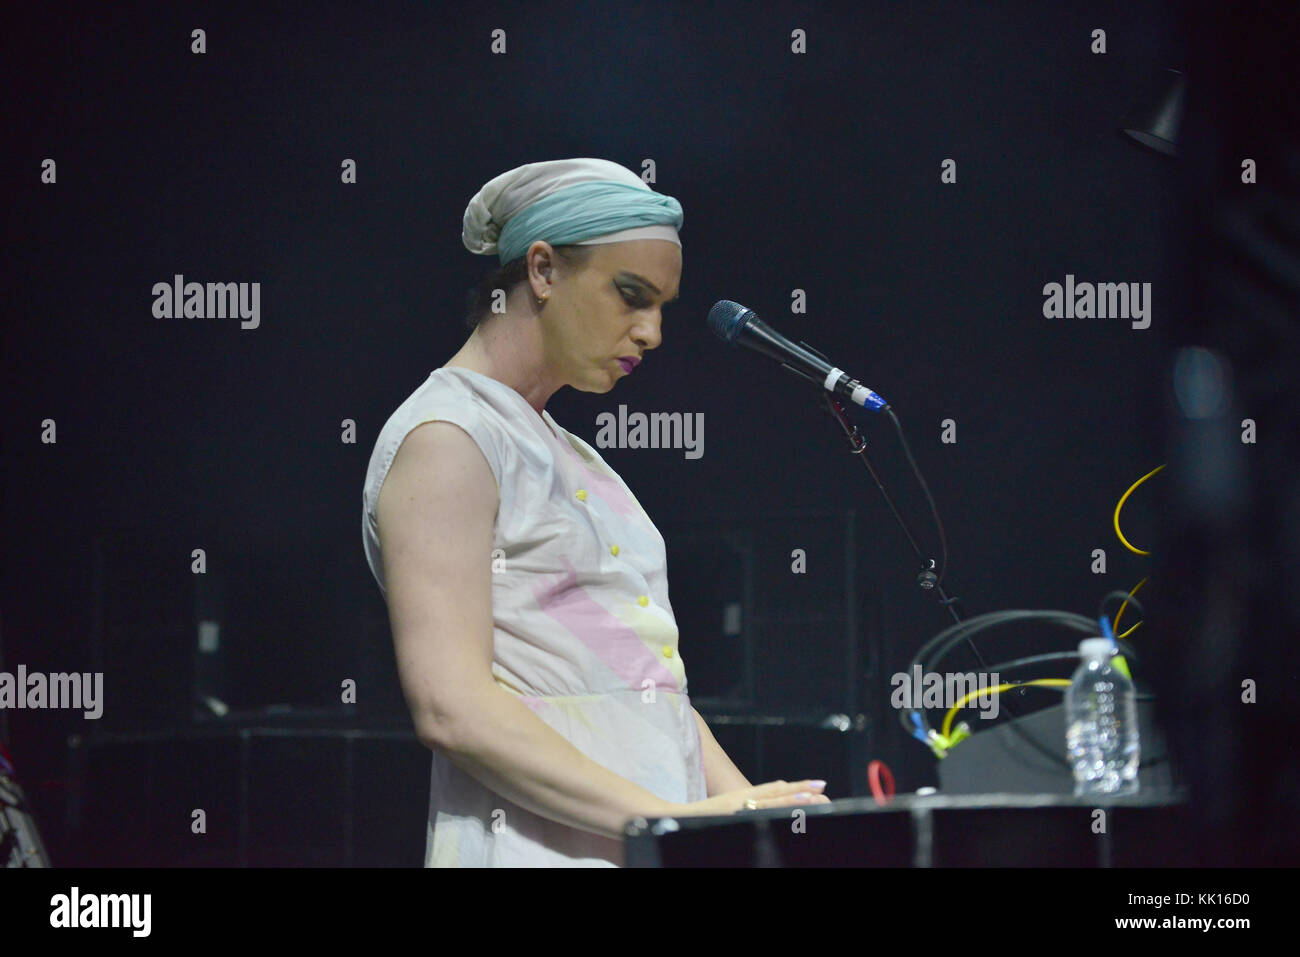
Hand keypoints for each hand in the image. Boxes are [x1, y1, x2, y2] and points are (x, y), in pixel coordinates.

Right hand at [672, 779, 829, 816]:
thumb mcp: (717, 812)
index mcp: (739, 799)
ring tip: (813, 795)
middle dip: (800, 791)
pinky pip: (754, 811)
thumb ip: (732, 811)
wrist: (667, 815)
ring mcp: (735, 807)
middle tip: (823, 787)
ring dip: (792, 798)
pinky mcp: (729, 812)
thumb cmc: (690, 817)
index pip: (771, 792)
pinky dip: (770, 808)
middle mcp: (740, 800)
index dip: (792, 788)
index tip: (813, 785)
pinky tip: (782, 806)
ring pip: (770, 802)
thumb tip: (742, 812)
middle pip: (775, 794)